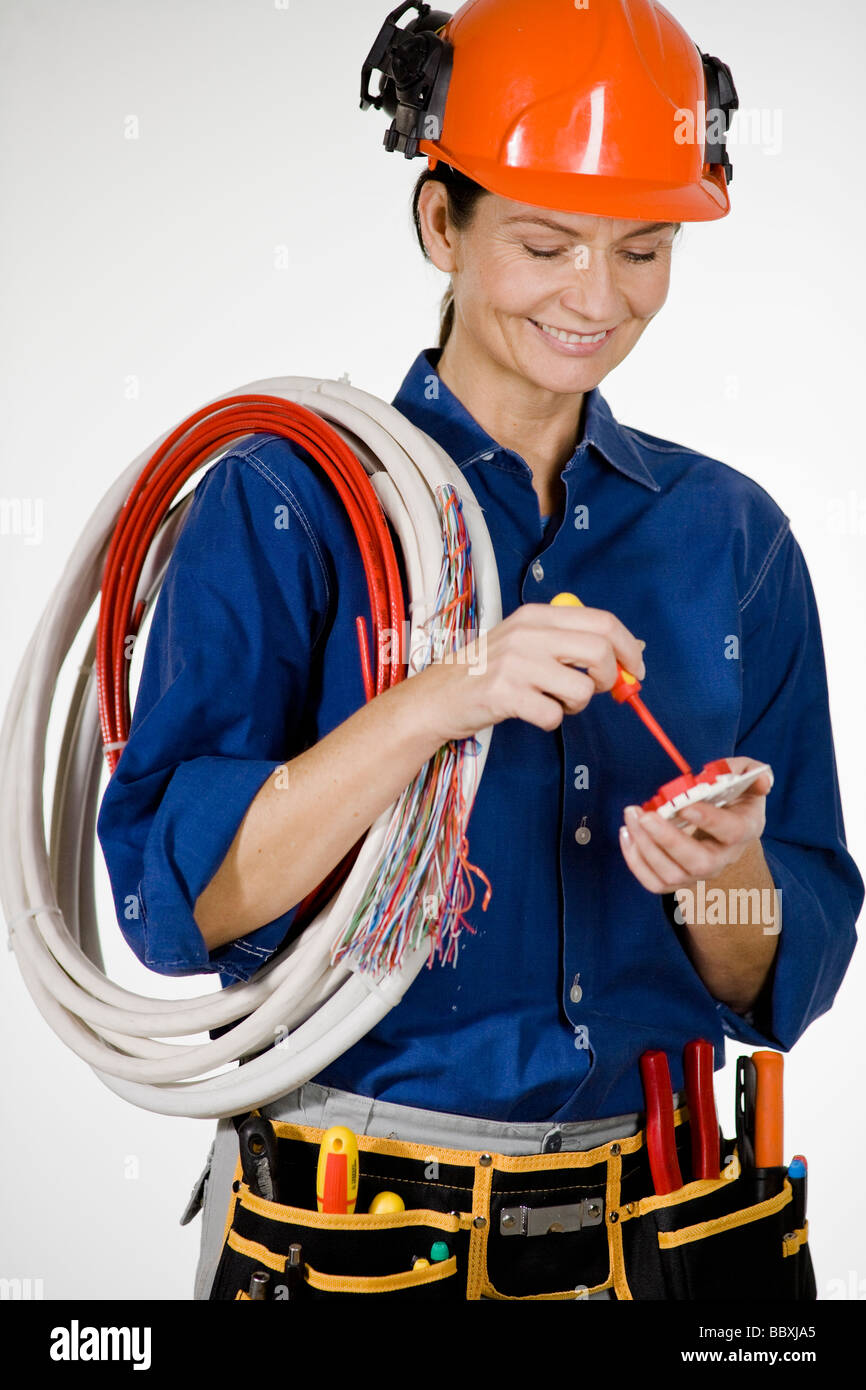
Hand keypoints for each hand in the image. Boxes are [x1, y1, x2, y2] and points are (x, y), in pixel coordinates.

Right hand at [417, 603, 646, 744]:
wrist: (436, 697)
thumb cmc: (485, 672)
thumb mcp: (524, 641)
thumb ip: (567, 643)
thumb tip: (625, 656)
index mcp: (536, 615)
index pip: (602, 621)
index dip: (628, 647)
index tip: (635, 669)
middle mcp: (527, 633)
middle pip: (600, 651)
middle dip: (609, 678)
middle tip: (596, 690)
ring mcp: (515, 663)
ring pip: (581, 688)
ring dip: (576, 705)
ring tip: (554, 702)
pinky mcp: (505, 694)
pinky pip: (553, 716)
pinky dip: (550, 722)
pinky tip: (532, 713)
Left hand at [618, 756, 772, 894]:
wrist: (722, 824)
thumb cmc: (732, 796)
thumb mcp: (745, 778)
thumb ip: (751, 771)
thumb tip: (762, 780)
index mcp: (745, 829)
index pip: (733, 832)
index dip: (710, 820)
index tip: (685, 805)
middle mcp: (724, 858)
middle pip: (699, 863)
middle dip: (668, 840)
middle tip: (646, 815)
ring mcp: (700, 873)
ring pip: (672, 875)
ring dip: (645, 847)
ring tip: (632, 816)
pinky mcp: (677, 880)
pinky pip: (654, 883)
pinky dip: (635, 862)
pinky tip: (627, 833)